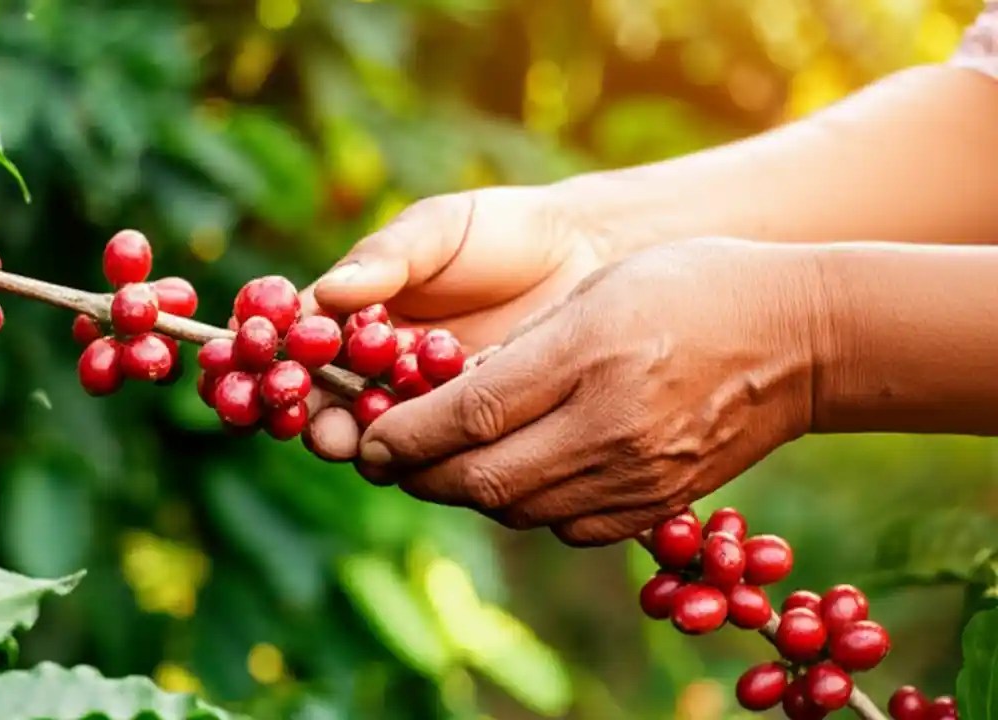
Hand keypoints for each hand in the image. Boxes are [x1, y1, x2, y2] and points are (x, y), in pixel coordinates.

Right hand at [303, 182, 632, 460]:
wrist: (585, 259)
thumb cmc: (502, 231)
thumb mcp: (440, 230)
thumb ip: (388, 257)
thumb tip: (331, 292)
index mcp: (352, 311)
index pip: (294, 341)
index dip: (271, 360)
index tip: (269, 373)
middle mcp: (373, 363)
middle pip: (321, 401)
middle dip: (313, 418)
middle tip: (324, 427)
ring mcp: (416, 400)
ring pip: (370, 435)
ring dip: (361, 442)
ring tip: (367, 439)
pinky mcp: (463, 428)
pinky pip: (431, 451)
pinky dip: (420, 452)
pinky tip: (425, 443)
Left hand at [353, 237, 827, 545]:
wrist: (799, 338)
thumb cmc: (690, 287)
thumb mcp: (596, 292)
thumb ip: (521, 349)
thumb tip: (448, 394)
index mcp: (588, 355)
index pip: (470, 414)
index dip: (405, 434)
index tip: (365, 439)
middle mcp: (611, 426)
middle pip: (483, 478)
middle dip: (418, 474)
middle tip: (382, 459)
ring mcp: (638, 475)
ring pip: (517, 510)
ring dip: (463, 493)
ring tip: (434, 467)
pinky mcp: (658, 505)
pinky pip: (566, 527)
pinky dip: (523, 509)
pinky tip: (509, 477)